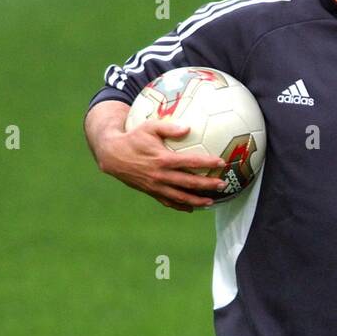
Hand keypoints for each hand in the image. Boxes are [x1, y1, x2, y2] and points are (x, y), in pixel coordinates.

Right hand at [97, 119, 228, 209]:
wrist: (113, 155)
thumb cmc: (133, 137)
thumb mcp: (149, 127)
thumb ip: (169, 128)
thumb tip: (188, 128)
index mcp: (163, 159)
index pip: (191, 162)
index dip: (207, 163)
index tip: (221, 162)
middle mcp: (161, 175)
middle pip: (189, 182)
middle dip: (208, 185)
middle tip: (223, 184)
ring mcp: (156, 186)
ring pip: (180, 197)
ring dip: (197, 200)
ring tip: (212, 202)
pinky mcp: (151, 192)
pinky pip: (168, 202)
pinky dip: (180, 206)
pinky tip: (191, 208)